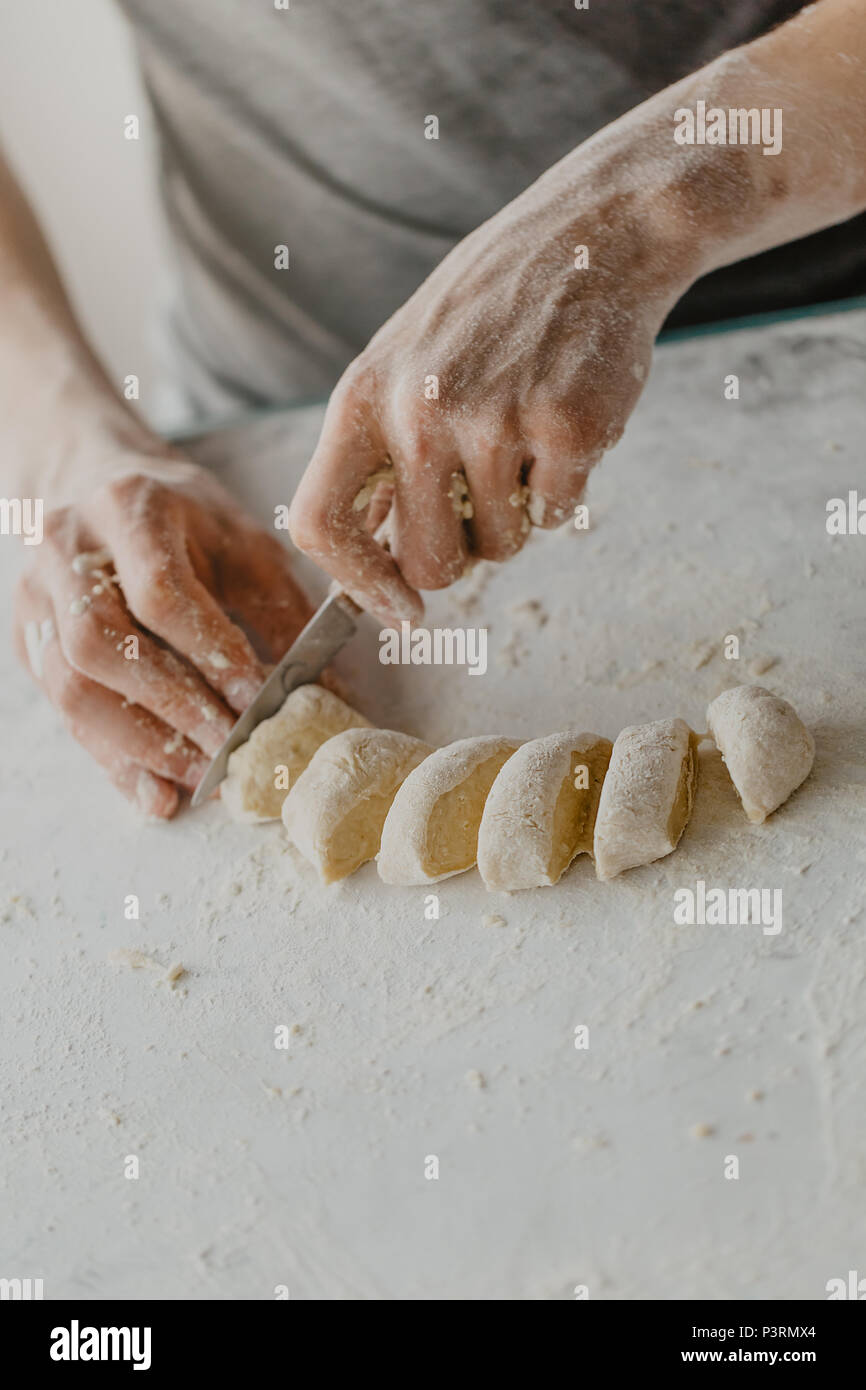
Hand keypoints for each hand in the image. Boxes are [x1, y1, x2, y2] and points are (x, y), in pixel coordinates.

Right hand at [14, 453, 312, 816]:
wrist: (98, 482)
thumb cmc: (185, 518)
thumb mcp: (245, 544)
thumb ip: (284, 614)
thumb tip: (330, 695)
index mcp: (131, 508)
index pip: (162, 595)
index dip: (210, 658)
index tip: (256, 703)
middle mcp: (67, 547)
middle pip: (104, 646)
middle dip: (174, 711)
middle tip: (230, 753)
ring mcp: (36, 594)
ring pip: (72, 686)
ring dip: (141, 745)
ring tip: (202, 777)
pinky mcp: (25, 637)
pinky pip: (62, 712)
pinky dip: (114, 758)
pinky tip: (158, 791)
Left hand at [288, 138, 700, 621]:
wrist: (593, 235)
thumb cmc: (491, 308)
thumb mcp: (403, 363)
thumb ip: (378, 455)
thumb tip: (374, 557)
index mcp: (363, 398)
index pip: (320, 525)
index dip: (356, 587)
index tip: (396, 611)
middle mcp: (418, 413)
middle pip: (428, 564)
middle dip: (461, 556)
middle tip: (482, 505)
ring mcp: (495, 421)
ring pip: (501, 547)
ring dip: (518, 514)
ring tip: (525, 436)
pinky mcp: (568, 429)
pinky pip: (559, 516)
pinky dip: (567, 489)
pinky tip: (563, 422)